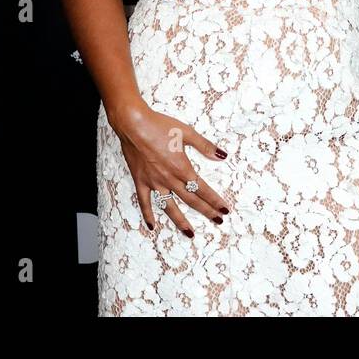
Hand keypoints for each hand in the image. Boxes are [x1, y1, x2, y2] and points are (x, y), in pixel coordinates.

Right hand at [108, 104, 230, 236]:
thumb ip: (205, 146)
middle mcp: (169, 179)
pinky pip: (145, 202)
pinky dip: (149, 214)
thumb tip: (222, 156)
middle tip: (217, 221)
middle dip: (206, 212)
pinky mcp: (141, 181)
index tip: (225, 210)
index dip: (215, 201)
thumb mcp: (187, 133)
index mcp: (182, 168)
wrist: (133, 124)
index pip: (203, 189)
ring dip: (181, 221)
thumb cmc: (160, 126)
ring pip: (170, 207)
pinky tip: (153, 226)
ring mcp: (154, 182)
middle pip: (191, 200)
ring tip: (190, 233)